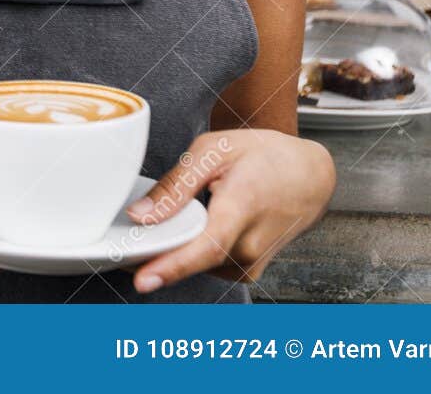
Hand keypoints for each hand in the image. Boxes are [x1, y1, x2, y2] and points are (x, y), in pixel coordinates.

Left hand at [126, 129, 334, 293]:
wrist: (309, 175)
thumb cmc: (265, 156)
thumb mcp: (213, 151)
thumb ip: (175, 186)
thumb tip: (140, 215)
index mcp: (241, 208)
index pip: (205, 247)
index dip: (172, 266)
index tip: (142, 279)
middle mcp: (250, 244)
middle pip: (192, 259)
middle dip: (155, 254)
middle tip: (120, 246)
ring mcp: (252, 262)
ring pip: (197, 264)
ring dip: (174, 250)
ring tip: (166, 223)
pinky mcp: (248, 269)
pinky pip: (208, 265)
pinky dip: (191, 252)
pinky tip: (188, 230)